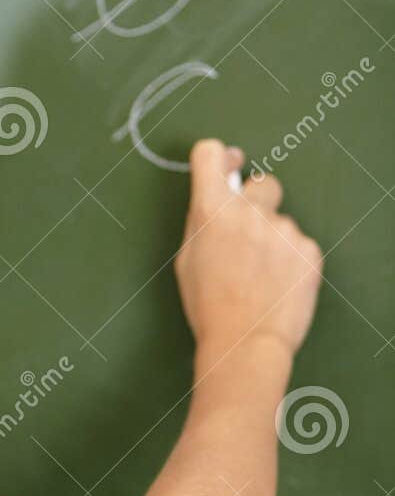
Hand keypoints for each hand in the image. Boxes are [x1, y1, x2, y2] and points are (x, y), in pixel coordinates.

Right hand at [174, 139, 322, 357]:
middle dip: (255, 203)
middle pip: (261, 183)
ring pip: (280, 222)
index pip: (211, 153)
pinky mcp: (309, 249)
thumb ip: (202, 221)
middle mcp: (249, 211)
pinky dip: (290, 259)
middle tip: (248, 237)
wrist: (245, 342)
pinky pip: (299, 244)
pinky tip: (278, 284)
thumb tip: (214, 198)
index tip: (227, 166)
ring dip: (272, 240)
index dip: (219, 158)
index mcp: (212, 210)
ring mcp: (284, 229)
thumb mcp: (186, 259)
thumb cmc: (208, 305)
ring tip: (261, 276)